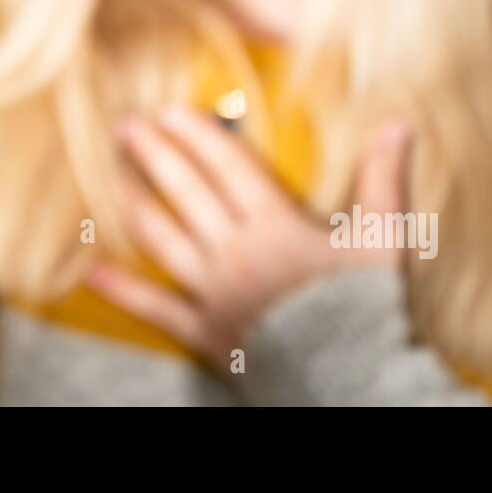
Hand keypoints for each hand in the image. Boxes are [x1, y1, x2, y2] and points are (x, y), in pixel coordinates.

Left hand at [85, 104, 410, 365]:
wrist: (355, 383)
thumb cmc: (370, 309)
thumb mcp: (385, 242)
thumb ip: (382, 181)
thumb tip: (398, 124)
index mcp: (276, 226)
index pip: (227, 165)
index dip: (197, 133)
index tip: (169, 109)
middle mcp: (236, 252)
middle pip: (184, 192)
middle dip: (152, 154)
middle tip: (124, 125)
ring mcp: (215, 293)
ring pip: (161, 238)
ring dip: (133, 203)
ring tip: (111, 176)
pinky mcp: (205, 332)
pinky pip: (156, 308)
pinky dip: (124, 289)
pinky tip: (93, 271)